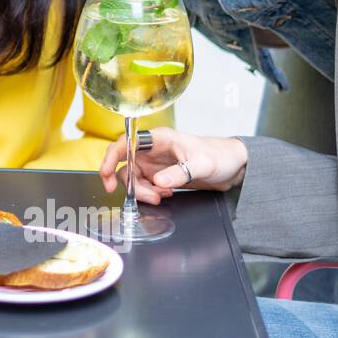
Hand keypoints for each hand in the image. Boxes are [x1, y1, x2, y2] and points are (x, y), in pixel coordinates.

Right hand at [97, 126, 247, 203]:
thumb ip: (180, 173)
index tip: (106, 174)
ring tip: (161, 197)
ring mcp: (154, 163)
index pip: (125, 143)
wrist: (232, 166)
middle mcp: (151, 150)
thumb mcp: (202, 164)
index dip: (110, 157)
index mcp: (158, 138)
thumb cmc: (219, 155)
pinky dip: (150, 194)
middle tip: (141, 198)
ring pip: (133, 179)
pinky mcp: (159, 175)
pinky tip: (165, 195)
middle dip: (129, 184)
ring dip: (142, 192)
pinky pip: (144, 186)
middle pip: (125, 166)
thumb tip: (158, 182)